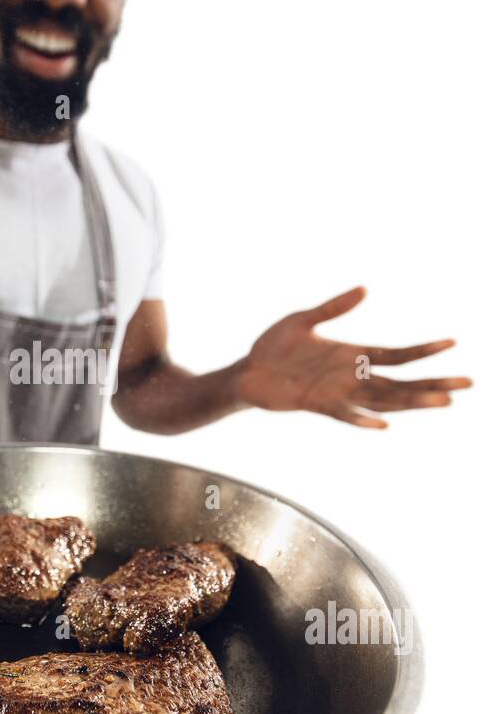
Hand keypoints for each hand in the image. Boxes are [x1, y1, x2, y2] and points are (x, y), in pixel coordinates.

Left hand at [236, 286, 471, 428]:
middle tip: (468, 384)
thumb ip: (334, 306)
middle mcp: (351, 377)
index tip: (452, 343)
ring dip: (412, 402)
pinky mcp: (315, 404)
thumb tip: (365, 288)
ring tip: (443, 402)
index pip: (398, 356)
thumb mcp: (303, 319)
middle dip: (434, 383)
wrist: (246, 372)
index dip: (423, 351)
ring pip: (383, 401)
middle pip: (401, 383)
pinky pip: (343, 414)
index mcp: (353, 355)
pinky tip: (383, 425)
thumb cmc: (273, 347)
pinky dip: (361, 420)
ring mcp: (337, 393)